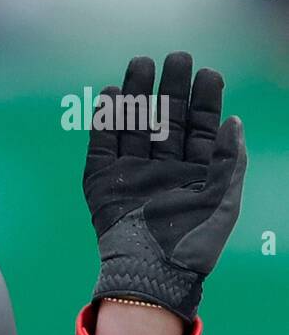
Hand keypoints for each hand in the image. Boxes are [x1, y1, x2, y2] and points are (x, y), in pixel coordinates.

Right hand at [83, 52, 245, 322]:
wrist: (152, 275)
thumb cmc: (193, 245)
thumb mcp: (224, 200)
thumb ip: (230, 160)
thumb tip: (232, 121)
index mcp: (192, 174)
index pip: (199, 128)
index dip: (204, 100)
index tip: (207, 74)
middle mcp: (162, 171)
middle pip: (166, 120)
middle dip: (170, 88)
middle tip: (175, 59)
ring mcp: (132, 176)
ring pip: (134, 127)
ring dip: (137, 96)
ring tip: (140, 66)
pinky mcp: (103, 186)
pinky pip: (102, 148)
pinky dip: (105, 123)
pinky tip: (112, 97)